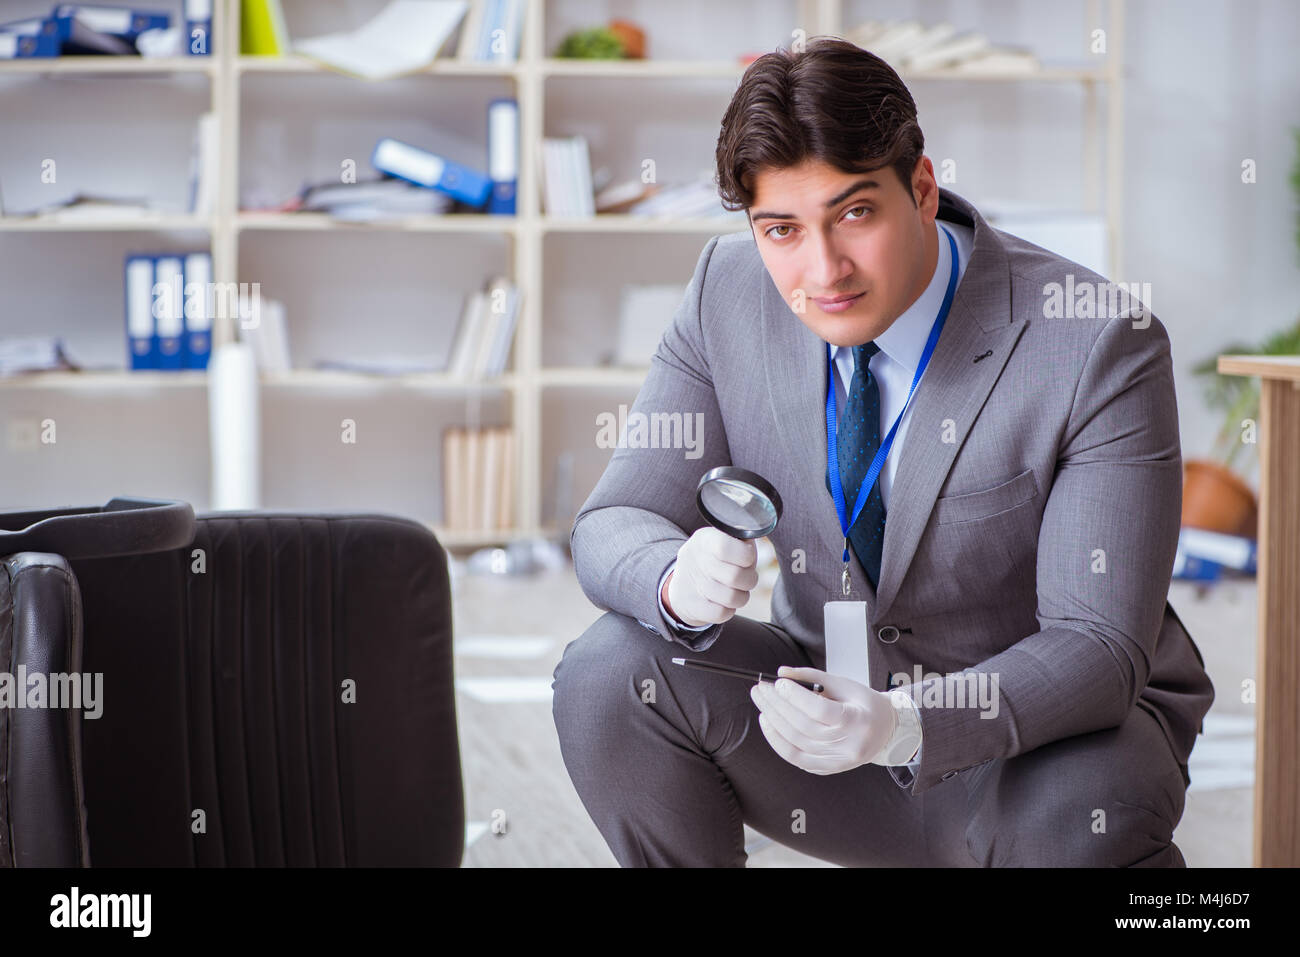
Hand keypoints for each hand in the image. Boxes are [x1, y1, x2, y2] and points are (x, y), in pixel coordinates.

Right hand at [662, 526, 758, 627]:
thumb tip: (750, 542)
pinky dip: (728, 610)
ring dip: (741, 596)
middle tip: (746, 577)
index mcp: (704, 539)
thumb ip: (741, 539)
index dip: (745, 555)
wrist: (684, 583)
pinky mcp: (692, 606)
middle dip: (749, 579)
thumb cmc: (716, 558)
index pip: (725, 547)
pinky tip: (723, 602)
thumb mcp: (725, 540)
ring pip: (731, 598)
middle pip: (734, 576)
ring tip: (736, 589)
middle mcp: (695, 560)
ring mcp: (691, 585)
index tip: (748, 558)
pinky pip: (721, 614)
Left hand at [749, 666, 899, 774]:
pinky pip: (795, 758)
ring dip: (773, 721)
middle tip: (761, 688)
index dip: (796, 697)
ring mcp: (837, 761)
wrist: (884, 732)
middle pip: (803, 726)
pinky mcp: (826, 769)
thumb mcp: (844, 684)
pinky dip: (777, 741)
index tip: (779, 683)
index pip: (821, 710)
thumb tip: (782, 673)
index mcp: (858, 721)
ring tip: (762, 702)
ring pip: (795, 743)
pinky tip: (768, 723)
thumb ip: (812, 677)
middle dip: (777, 705)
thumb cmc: (863, 705)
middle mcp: (848, 745)